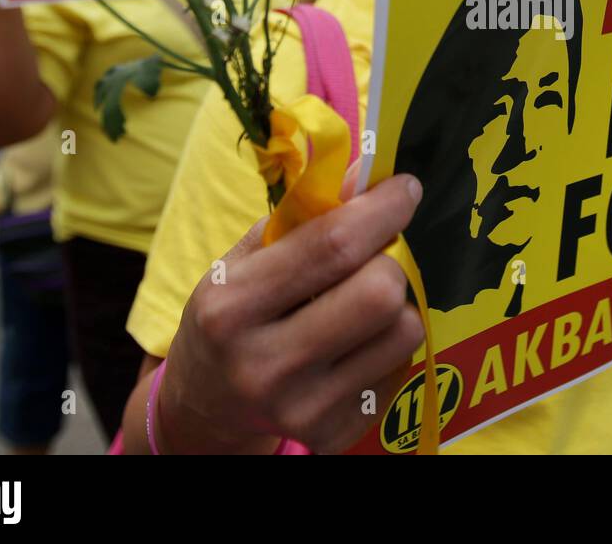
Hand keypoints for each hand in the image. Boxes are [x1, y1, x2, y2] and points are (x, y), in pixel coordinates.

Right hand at [159, 168, 425, 454]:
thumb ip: (305, 213)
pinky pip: (402, 371)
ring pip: (405, 333)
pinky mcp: (332, 438)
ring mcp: (301, 410)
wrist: (205, 406)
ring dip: (398, 305)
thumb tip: (366, 172)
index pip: (333, 246)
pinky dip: (388, 347)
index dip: (382, 209)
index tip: (406, 188)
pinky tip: (355, 343)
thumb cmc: (232, 312)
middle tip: (377, 255)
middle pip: (380, 293)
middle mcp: (263, 365)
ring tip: (364, 302)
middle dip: (390, 260)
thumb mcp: (246, 257)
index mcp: (231, 306)